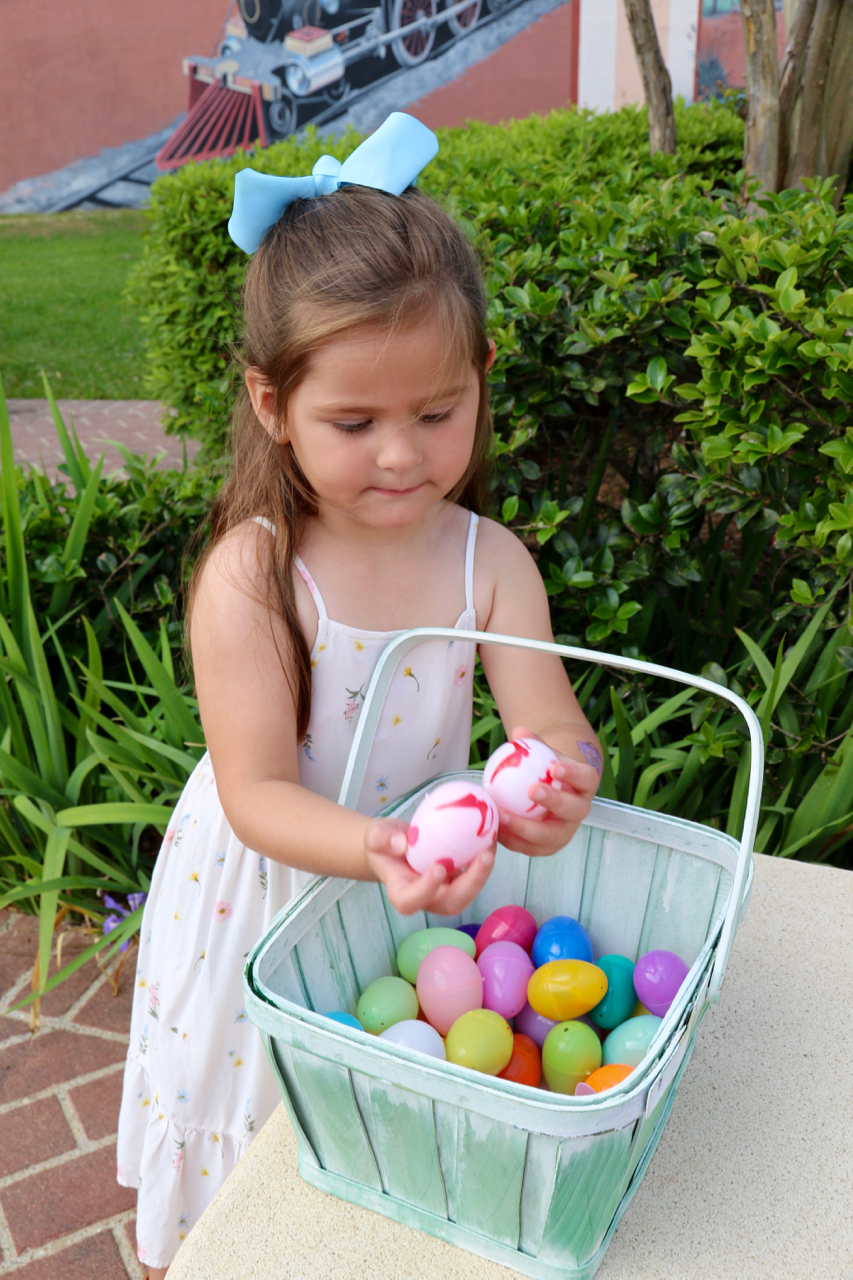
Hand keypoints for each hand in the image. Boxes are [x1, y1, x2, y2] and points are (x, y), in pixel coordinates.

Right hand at [364, 817, 494, 915]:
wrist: (395, 844)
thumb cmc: (383, 843)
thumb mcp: (375, 835)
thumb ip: (382, 838)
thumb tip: (402, 843)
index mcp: (401, 893)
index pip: (410, 901)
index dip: (426, 890)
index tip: (438, 868)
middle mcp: (426, 899)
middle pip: (450, 903)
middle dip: (471, 885)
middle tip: (484, 857)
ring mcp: (444, 892)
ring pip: (467, 893)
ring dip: (483, 874)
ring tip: (491, 847)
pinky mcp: (457, 880)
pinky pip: (473, 876)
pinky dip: (484, 860)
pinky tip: (492, 837)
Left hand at [496, 725, 600, 858]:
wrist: (549, 792)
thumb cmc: (546, 768)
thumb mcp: (543, 753)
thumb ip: (533, 744)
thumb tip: (519, 732)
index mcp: (584, 784)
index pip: (585, 778)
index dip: (573, 774)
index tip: (554, 767)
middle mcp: (580, 810)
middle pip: (574, 810)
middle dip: (554, 801)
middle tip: (531, 790)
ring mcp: (566, 832)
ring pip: (552, 836)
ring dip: (526, 828)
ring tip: (503, 816)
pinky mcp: (549, 847)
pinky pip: (532, 848)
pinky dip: (513, 840)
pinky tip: (495, 828)